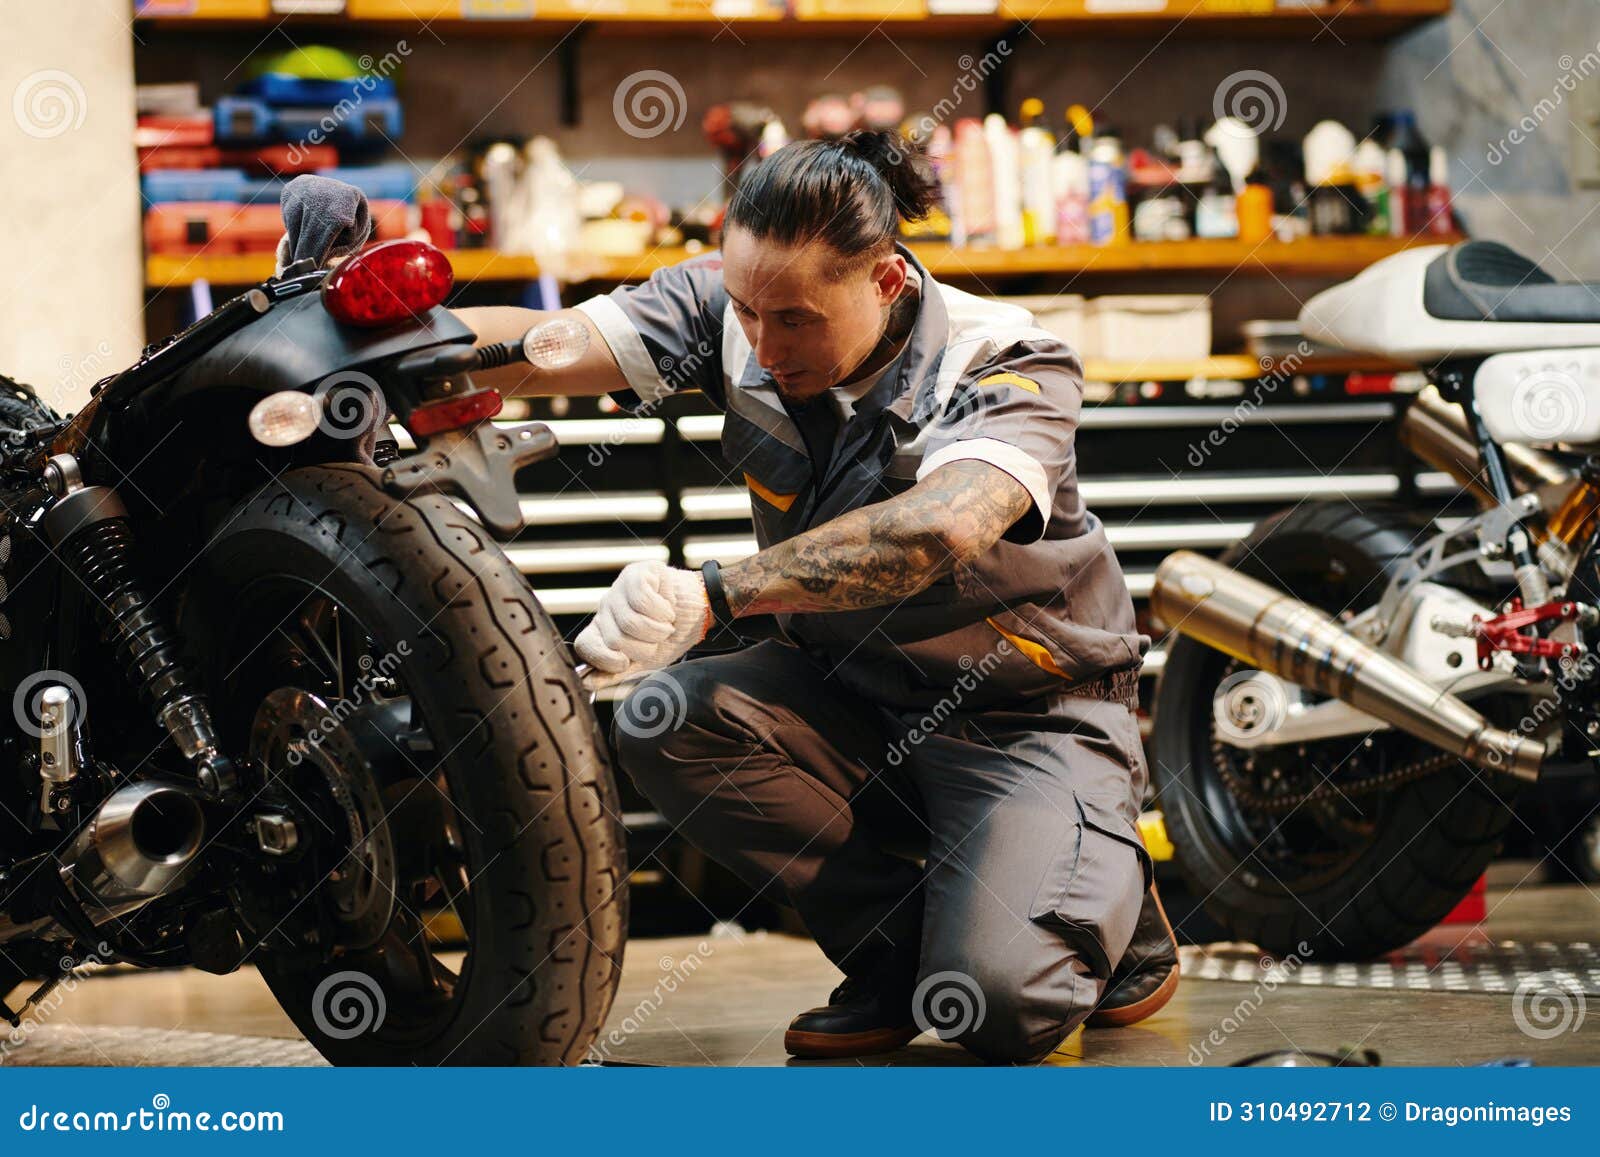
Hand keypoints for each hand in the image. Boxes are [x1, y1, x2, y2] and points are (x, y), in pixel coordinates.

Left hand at [574, 562, 709, 690]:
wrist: (699, 613)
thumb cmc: (670, 635)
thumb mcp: (643, 661)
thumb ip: (615, 672)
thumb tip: (586, 682)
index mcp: (602, 629)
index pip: (585, 645)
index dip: (604, 660)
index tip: (626, 663)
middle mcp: (606, 607)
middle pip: (614, 639)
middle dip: (644, 647)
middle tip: (657, 639)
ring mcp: (619, 588)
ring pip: (630, 622)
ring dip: (657, 630)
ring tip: (665, 625)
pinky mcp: (638, 573)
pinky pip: (643, 601)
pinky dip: (663, 612)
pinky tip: (668, 609)